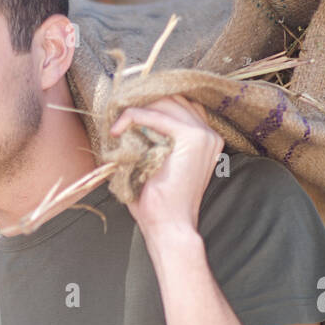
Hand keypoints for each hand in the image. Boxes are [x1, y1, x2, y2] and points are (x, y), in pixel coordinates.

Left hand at [109, 94, 223, 241]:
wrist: (168, 226)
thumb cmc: (158, 203)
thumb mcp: (154, 164)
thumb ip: (150, 139)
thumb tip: (124, 118)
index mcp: (205, 139)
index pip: (178, 106)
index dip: (151, 104)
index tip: (126, 113)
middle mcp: (209, 133)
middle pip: (172, 99)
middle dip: (142, 102)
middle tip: (117, 114)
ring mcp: (203, 134)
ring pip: (164, 102)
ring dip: (136, 109)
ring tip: (116, 126)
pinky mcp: (191, 138)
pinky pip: (156, 115)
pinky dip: (133, 117)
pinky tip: (118, 129)